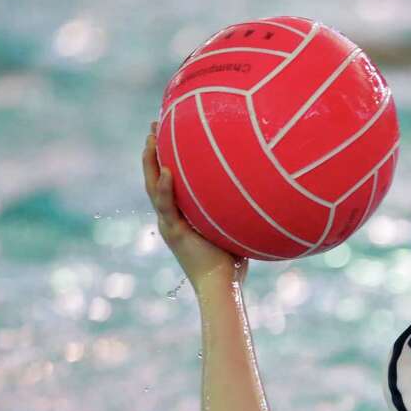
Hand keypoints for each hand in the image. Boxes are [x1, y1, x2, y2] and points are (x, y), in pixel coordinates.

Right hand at [142, 121, 246, 289]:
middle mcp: (171, 218)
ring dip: (151, 162)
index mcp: (181, 216)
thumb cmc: (233, 262)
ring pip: (153, 188)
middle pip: (154, 178)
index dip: (164, 158)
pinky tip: (167, 170)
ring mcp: (170, 225)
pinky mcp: (174, 233)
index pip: (168, 182)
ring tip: (152, 138)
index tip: (167, 133)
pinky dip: (166, 188)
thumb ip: (235, 209)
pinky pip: (167, 206)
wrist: (222, 285)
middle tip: (154, 125)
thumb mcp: (232, 227)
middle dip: (152, 151)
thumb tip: (260, 187)